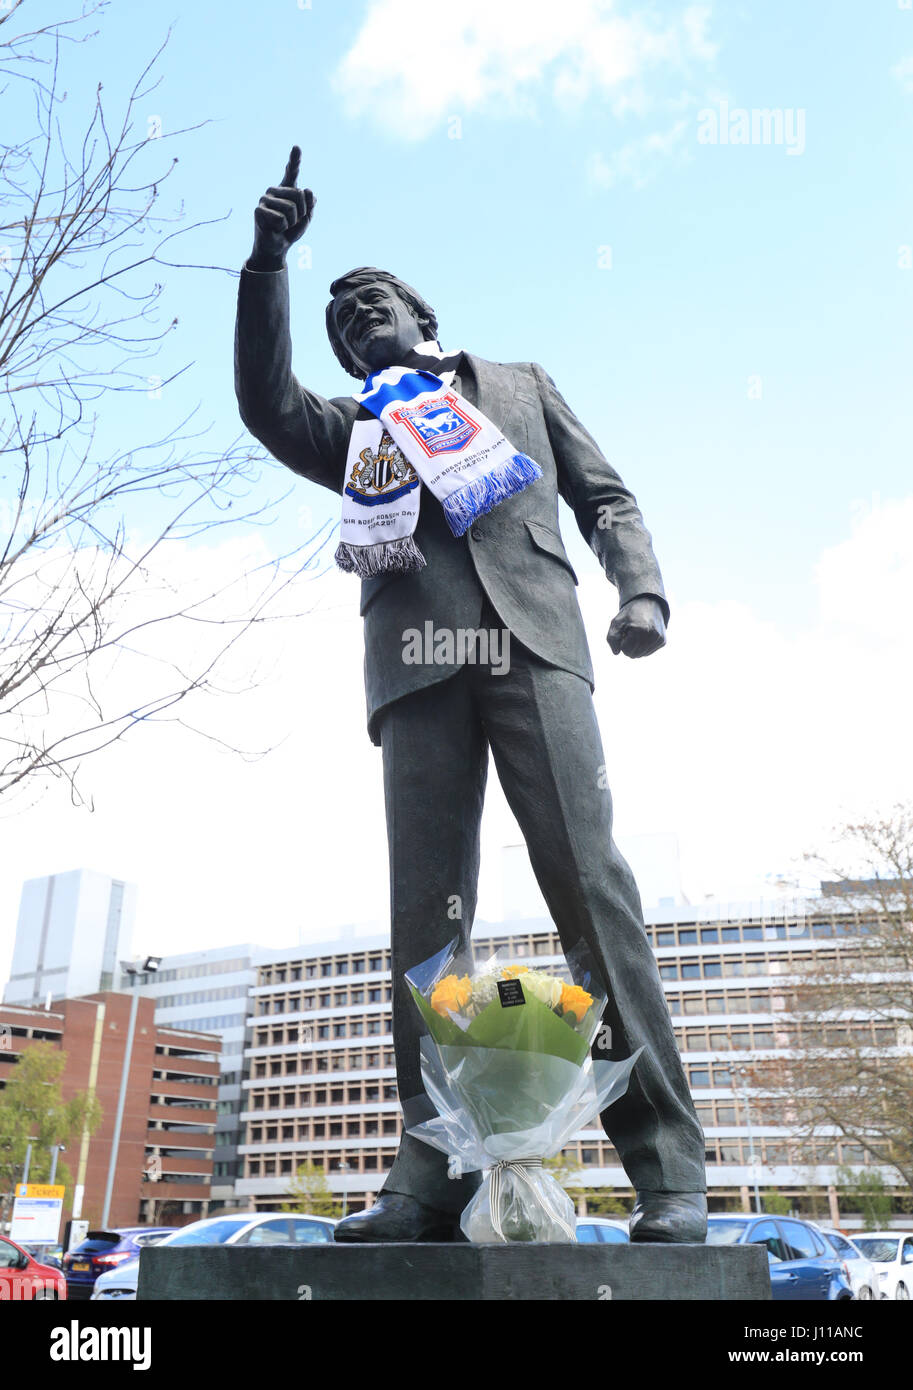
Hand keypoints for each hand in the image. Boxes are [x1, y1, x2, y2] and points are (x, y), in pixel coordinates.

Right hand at [249, 145, 314, 270]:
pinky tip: (275, 229)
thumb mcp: (307, 217)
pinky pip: (281, 219)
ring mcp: (265, 198)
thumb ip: (310, 203)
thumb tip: (307, 190)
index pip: (292, 172)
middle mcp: (275, 190)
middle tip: (292, 222)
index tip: (297, 147)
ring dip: (292, 222)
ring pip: (291, 208)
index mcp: (287, 189)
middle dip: (302, 213)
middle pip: (299, 195)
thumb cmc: (291, 231)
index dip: (294, 160)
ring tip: (283, 226)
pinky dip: (282, 228)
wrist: (277, 247)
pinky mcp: (258, 209)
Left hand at [607, 596, 666, 658]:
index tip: (625, 631)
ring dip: (636, 647)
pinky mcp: (663, 641)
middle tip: (630, 633)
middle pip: (633, 655)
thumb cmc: (629, 614)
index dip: (622, 642)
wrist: (647, 603)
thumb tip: (616, 652)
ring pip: (641, 655)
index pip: (626, 650)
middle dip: (628, 646)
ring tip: (637, 633)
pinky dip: (643, 647)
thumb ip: (611, 638)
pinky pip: (648, 652)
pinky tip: (644, 636)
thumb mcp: (616, 623)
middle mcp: (653, 635)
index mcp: (641, 630)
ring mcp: (659, 639)